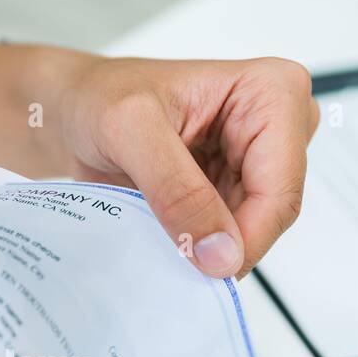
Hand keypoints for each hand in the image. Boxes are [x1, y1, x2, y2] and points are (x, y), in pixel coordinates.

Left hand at [58, 55, 319, 278]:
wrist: (77, 111)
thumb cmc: (100, 98)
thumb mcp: (130, 132)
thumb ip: (178, 191)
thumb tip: (221, 252)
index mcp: (272, 91)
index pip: (280, 188)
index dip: (245, 237)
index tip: (203, 265)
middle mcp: (277, 124)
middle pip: (272, 214)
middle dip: (225, 242)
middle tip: (170, 244)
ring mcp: (258, 160)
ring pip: (252, 231)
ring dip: (208, 245)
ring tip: (159, 224)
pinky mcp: (236, 187)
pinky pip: (231, 236)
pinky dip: (199, 244)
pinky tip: (166, 229)